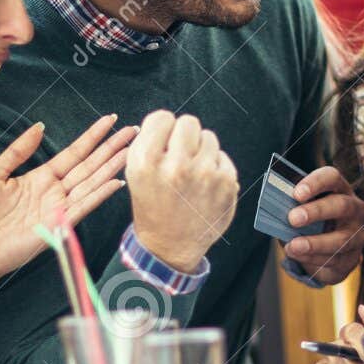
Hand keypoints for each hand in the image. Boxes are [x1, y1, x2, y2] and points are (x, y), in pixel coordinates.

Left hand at [0, 113, 136, 284]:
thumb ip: (18, 151)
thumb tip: (39, 126)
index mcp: (41, 177)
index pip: (74, 153)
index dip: (92, 137)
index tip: (109, 120)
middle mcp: (55, 192)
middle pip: (89, 165)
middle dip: (111, 148)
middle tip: (133, 130)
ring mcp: (59, 208)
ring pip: (91, 182)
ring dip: (111, 166)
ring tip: (130, 150)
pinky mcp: (58, 225)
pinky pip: (83, 206)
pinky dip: (100, 194)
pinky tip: (116, 182)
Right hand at [126, 111, 237, 272]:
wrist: (170, 245)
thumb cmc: (152, 203)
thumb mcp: (135, 172)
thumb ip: (149, 141)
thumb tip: (171, 120)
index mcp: (147, 162)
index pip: (162, 117)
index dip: (162, 131)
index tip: (163, 146)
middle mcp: (176, 166)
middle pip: (188, 122)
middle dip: (184, 136)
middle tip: (180, 156)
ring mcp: (204, 174)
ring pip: (208, 137)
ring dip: (201, 151)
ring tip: (191, 174)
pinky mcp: (227, 183)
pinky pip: (222, 156)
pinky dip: (215, 167)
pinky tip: (204, 186)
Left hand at [282, 166, 363, 284]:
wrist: (324, 251)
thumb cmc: (310, 222)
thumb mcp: (301, 211)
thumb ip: (292, 208)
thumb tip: (276, 212)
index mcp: (339, 189)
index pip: (332, 177)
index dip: (315, 183)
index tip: (297, 193)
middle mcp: (354, 209)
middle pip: (341, 205)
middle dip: (316, 211)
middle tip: (293, 218)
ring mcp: (357, 234)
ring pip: (341, 239)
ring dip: (315, 243)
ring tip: (293, 246)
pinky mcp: (352, 257)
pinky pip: (335, 260)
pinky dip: (313, 259)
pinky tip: (298, 256)